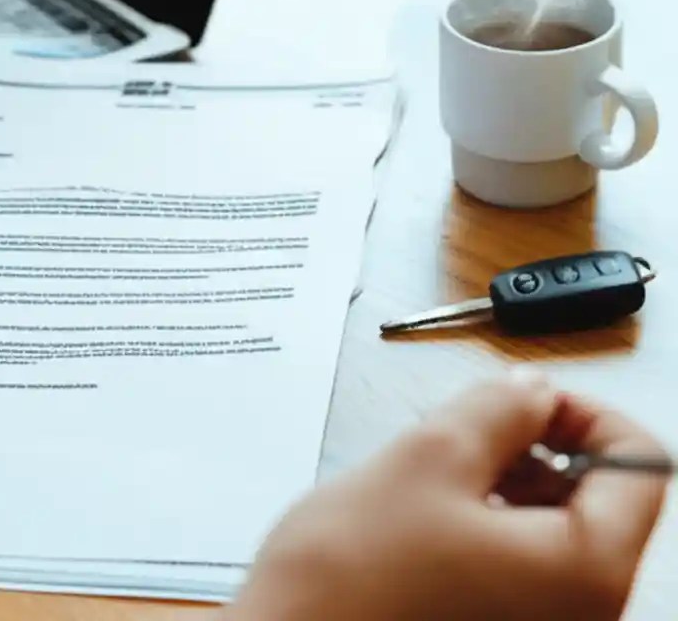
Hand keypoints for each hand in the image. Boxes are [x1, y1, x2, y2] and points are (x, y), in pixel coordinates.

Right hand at [227, 369, 667, 620]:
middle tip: (467, 433)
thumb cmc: (346, 583)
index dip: (583, 410)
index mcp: (585, 569)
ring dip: (504, 485)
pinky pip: (517, 570)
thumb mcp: (426, 458)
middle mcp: (579, 613)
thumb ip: (497, 408)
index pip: (642, 462)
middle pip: (599, 500)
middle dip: (536, 449)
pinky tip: (424, 520)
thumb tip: (530, 391)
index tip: (525, 399)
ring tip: (433, 477)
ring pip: (553, 534)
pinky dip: (485, 528)